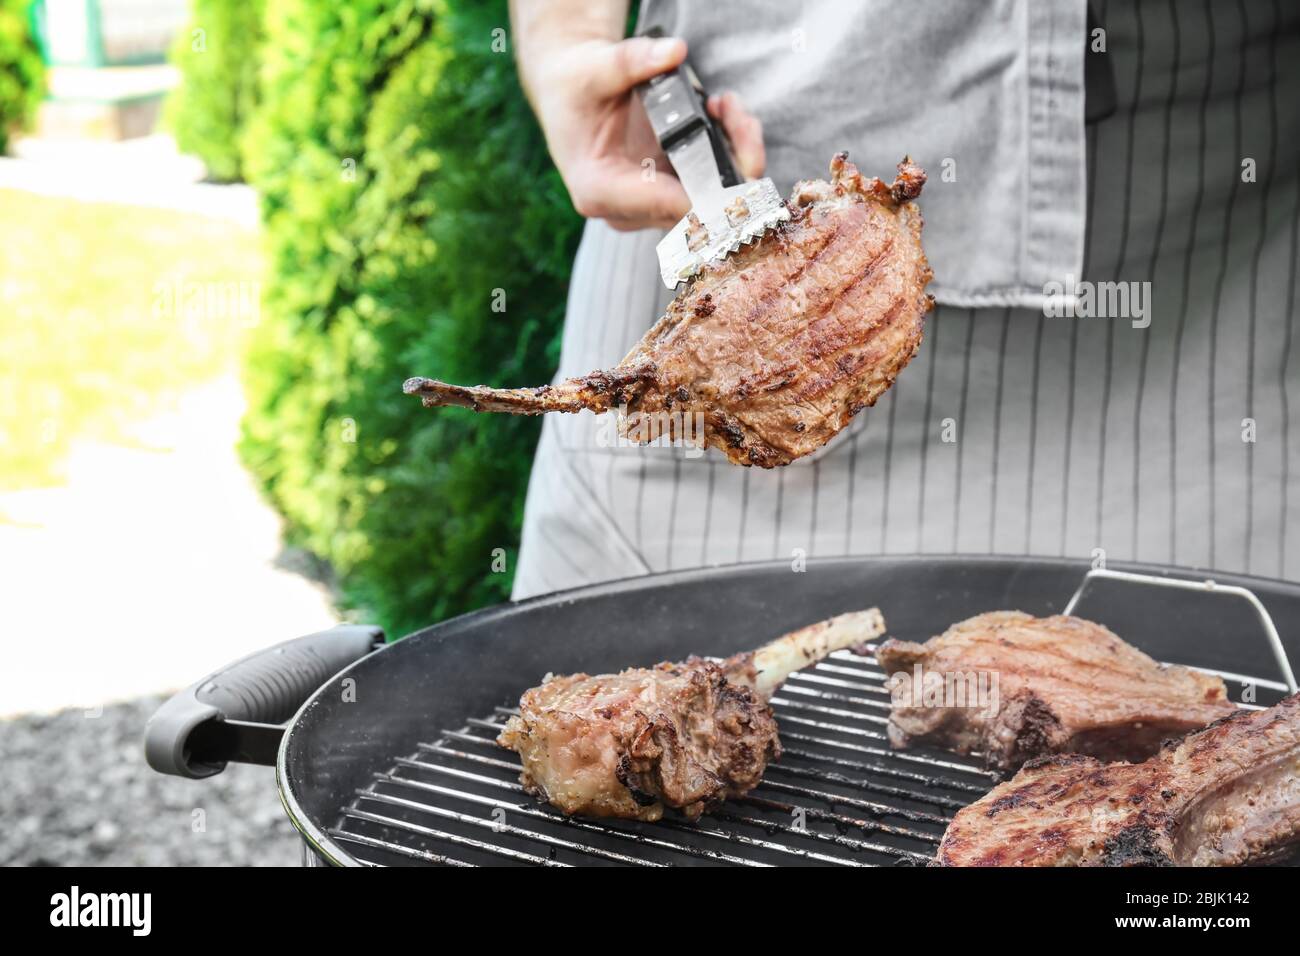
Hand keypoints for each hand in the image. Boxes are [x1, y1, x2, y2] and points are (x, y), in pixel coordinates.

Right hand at [513, 11, 765, 231]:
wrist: (570, 93)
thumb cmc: (576, 86)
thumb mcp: (596, 68)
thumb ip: (632, 61)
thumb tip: (674, 52)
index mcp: (598, 190)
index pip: (667, 206)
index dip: (712, 187)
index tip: (736, 148)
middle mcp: (625, 211)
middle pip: (699, 210)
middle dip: (732, 163)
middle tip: (734, 110)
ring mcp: (647, 208)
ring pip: (713, 204)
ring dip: (736, 158)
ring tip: (729, 107)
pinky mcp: (666, 197)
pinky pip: (711, 190)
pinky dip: (729, 158)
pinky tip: (725, 118)